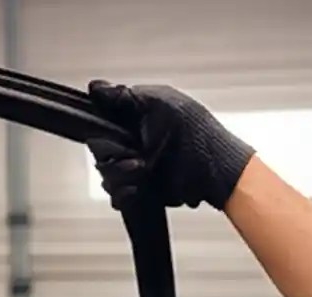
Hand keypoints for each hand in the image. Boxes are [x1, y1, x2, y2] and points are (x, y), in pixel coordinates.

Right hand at [87, 81, 254, 210]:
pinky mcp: (140, 190)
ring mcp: (136, 167)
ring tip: (141, 170)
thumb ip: (125, 96)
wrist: (214, 175)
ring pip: (106, 174)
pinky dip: (124, 194)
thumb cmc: (197, 137)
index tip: (117, 134)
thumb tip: (96, 87)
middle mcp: (135, 142)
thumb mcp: (160, 104)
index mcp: (137, 118)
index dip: (104, 131)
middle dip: (113, 155)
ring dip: (120, 174)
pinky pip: (117, 195)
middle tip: (134, 154)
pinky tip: (137, 187)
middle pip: (101, 151)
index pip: (102, 124)